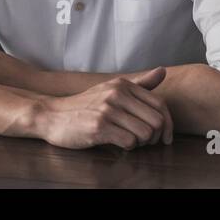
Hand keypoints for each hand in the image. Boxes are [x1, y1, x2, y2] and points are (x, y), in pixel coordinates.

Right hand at [31, 69, 173, 149]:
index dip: (168, 124)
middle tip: (146, 142)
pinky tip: (118, 144)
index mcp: (123, 84)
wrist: (52, 115)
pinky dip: (128, 148)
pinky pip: (129, 142)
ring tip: (130, 141)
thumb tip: (162, 71)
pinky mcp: (99, 127)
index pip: (160, 104)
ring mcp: (108, 110)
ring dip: (141, 143)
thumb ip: (139, 84)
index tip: (165, 137)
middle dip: (156, 137)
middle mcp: (117, 94)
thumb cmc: (84, 106)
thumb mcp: (111, 89)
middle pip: (157, 121)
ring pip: (146, 134)